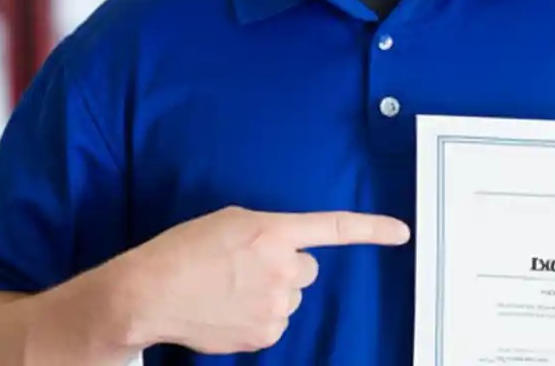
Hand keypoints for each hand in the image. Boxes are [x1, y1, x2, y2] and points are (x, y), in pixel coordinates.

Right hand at [123, 205, 409, 353]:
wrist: (151, 293)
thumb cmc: (184, 251)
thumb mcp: (230, 222)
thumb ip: (268, 231)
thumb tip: (283, 248)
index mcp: (275, 232)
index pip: (334, 228)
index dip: (372, 229)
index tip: (402, 233)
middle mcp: (283, 268)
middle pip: (306, 269)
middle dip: (285, 267)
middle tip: (247, 268)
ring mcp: (277, 305)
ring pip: (290, 296)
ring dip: (270, 292)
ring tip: (229, 289)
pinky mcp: (266, 334)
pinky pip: (276, 322)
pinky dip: (258, 317)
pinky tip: (228, 309)